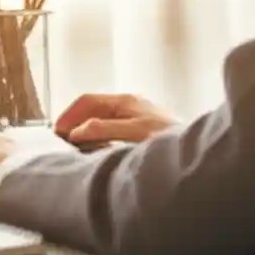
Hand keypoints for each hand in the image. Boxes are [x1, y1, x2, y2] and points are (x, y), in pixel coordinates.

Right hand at [55, 93, 179, 143]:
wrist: (198, 154)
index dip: (69, 115)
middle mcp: (130, 105)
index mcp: (126, 100)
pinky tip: (99, 153)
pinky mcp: (143, 131)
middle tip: (63, 143)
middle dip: (76, 124)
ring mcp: (137, 117)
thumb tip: (76, 131)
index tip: (57, 134)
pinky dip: (100, 139)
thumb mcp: (132, 133)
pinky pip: (113, 130)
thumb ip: (103, 129)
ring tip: (77, 150)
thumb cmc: (168, 139)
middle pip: (93, 109)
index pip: (87, 100)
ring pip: (103, 120)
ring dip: (87, 133)